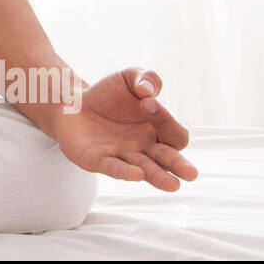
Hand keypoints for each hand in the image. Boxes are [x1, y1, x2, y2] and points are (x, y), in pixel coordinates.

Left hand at [52, 68, 198, 191]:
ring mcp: (121, 156)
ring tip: (172, 185)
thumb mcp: (129, 78)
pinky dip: (125, 172)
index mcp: (157, 131)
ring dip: (157, 176)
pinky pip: (113, 168)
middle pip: (167, 160)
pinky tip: (136, 175)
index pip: (174, 134)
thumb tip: (148, 92)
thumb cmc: (108, 94)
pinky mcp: (97, 160)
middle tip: (191, 174)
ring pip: (144, 169)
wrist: (73, 102)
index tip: (146, 102)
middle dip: (179, 166)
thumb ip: (147, 78)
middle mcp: (144, 148)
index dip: (165, 119)